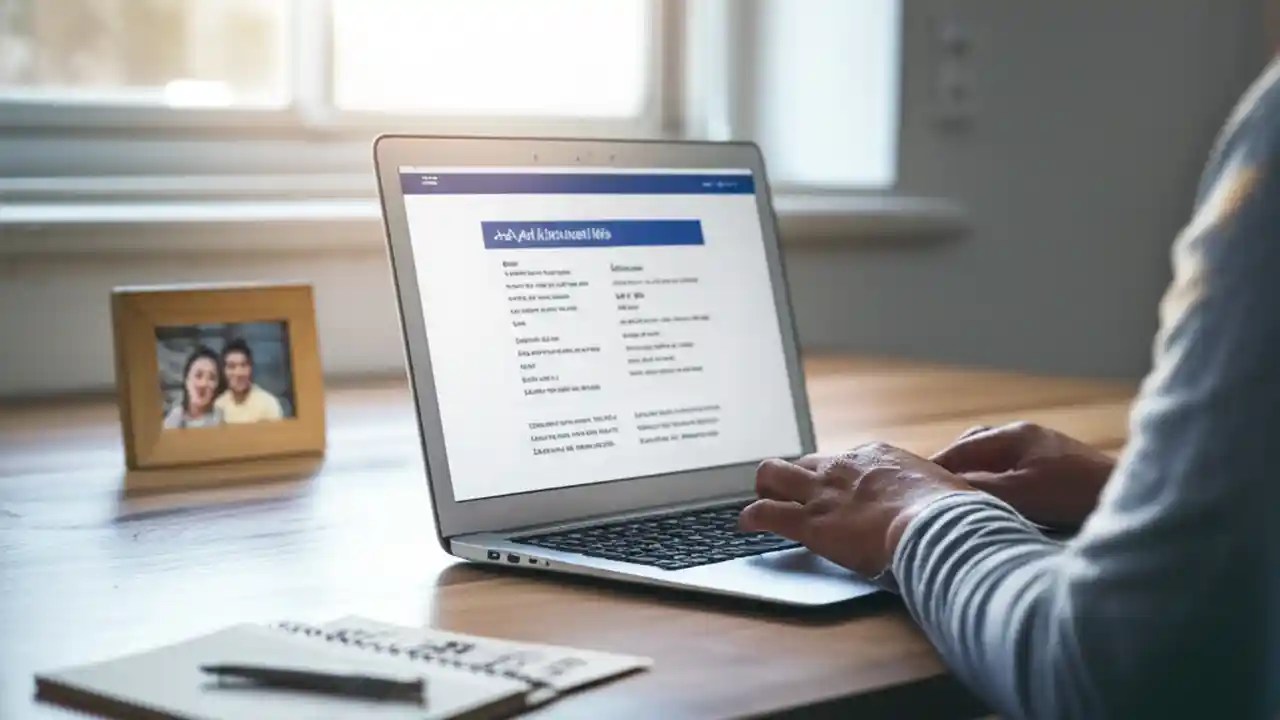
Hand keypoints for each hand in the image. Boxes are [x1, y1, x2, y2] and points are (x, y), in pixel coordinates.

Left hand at [739, 443, 975, 576]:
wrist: (937, 528)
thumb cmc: (953, 514)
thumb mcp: (948, 492)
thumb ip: (937, 495)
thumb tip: (958, 507)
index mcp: (878, 456)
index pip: (845, 461)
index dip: (838, 477)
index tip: (839, 490)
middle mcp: (844, 467)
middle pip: (805, 462)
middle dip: (794, 477)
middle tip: (790, 494)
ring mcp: (824, 493)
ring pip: (773, 475)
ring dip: (765, 488)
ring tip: (761, 502)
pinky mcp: (810, 523)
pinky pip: (767, 513)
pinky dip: (752, 518)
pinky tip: (746, 526)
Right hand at [930, 422, 1115, 527]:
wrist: (1131, 497)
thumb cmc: (1075, 493)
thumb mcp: (1021, 493)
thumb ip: (980, 488)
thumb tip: (943, 491)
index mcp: (1014, 435)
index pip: (961, 449)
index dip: (934, 467)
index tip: (912, 484)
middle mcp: (1027, 435)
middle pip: (976, 446)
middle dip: (951, 467)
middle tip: (931, 490)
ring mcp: (1045, 449)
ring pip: (996, 457)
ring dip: (975, 474)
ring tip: (961, 496)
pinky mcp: (1060, 467)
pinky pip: (1014, 468)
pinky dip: (996, 480)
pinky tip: (997, 500)